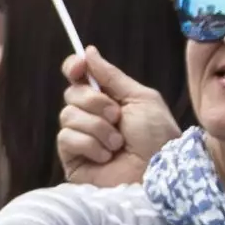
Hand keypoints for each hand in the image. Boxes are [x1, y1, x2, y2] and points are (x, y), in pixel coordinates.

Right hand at [59, 49, 176, 187]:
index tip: (80, 66)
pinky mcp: (74, 160)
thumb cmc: (157, 138)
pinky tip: (106, 156)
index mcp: (108, 100)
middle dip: (95, 102)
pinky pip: (66, 138)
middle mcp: (92, 117)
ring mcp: (82, 140)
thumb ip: (112, 75)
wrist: (158, 173)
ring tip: (118, 143)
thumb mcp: (141, 98)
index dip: (75, 68)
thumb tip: (88, 51)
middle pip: (71, 93)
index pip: (79, 77)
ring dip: (97, 127)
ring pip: (67, 115)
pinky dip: (89, 144)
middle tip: (117, 116)